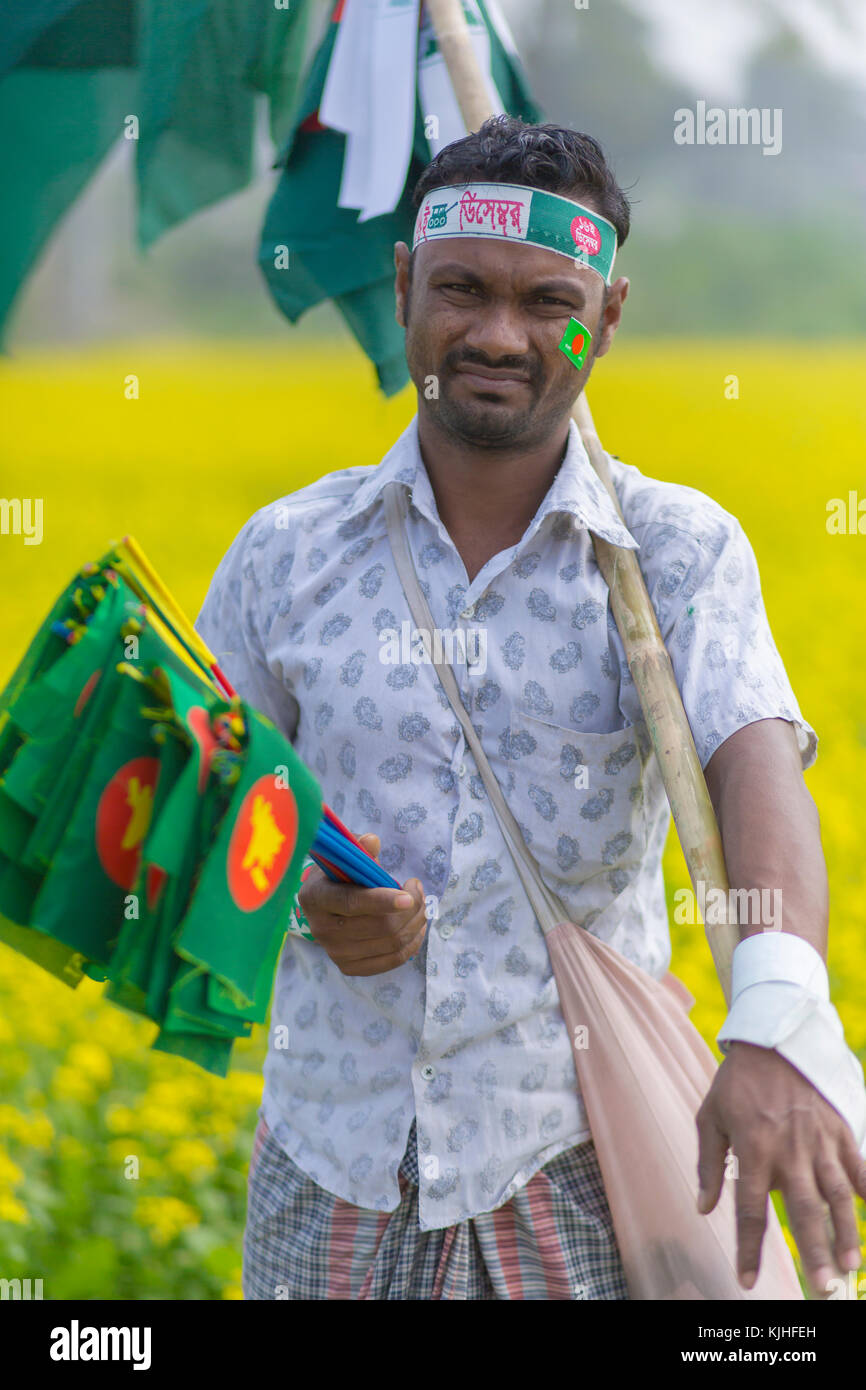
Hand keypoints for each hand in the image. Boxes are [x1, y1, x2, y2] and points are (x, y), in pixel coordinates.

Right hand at [298, 832, 426, 976]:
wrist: (326, 905)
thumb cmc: (340, 875)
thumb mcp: (345, 857)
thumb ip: (360, 849)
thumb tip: (371, 841)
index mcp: (315, 896)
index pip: (352, 902)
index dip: (382, 900)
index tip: (408, 896)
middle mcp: (320, 928)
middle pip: (379, 926)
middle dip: (411, 907)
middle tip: (418, 889)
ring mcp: (334, 952)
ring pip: (391, 943)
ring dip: (416, 922)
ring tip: (421, 904)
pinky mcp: (349, 967)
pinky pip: (392, 960)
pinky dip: (412, 943)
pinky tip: (417, 926)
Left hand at [696, 1041, 865, 1296]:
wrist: (772, 1040)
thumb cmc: (736, 1083)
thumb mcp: (709, 1117)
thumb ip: (708, 1164)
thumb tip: (703, 1207)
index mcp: (753, 1148)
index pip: (750, 1209)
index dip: (748, 1248)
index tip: (747, 1281)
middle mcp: (789, 1150)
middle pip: (803, 1209)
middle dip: (814, 1250)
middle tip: (824, 1288)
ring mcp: (818, 1140)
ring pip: (837, 1194)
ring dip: (845, 1232)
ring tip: (850, 1265)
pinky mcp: (838, 1129)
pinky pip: (857, 1165)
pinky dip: (865, 1189)